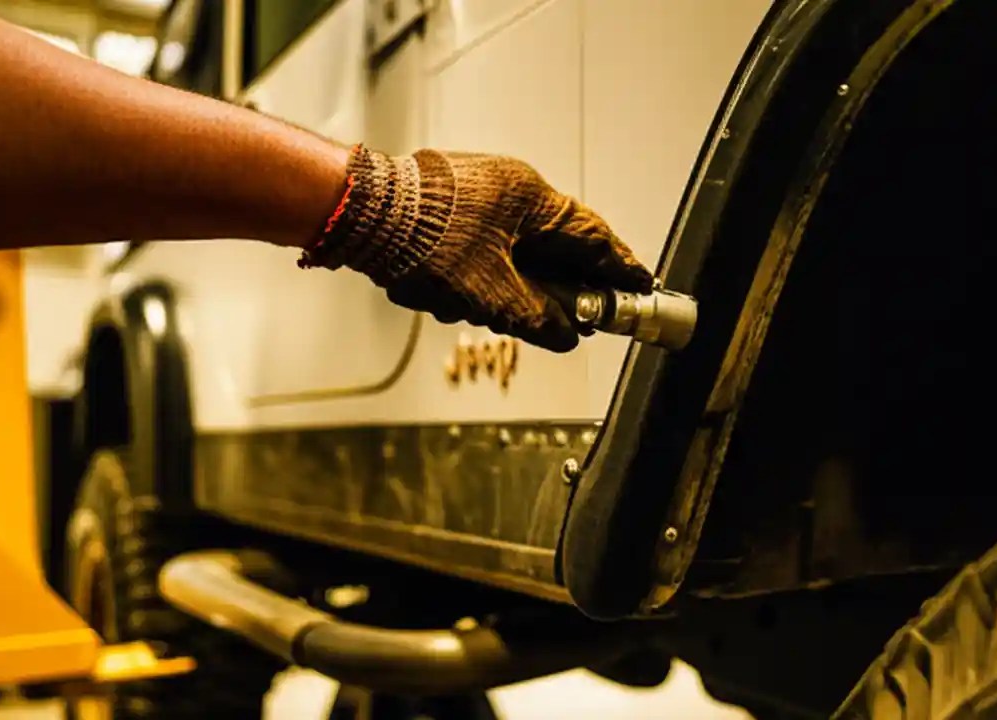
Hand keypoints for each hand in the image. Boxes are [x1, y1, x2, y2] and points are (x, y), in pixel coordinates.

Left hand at [300, 147, 652, 351]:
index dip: (619, 267)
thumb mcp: (491, 295)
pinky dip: (479, 278)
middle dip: (558, 287)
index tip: (640, 287)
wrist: (356, 216)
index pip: (592, 236)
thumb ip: (537, 319)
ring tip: (497, 312)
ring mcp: (472, 195)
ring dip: (510, 288)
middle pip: (551, 246)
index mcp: (529, 197)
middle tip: (577, 318)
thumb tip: (567, 336)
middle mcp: (505, 188)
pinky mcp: (443, 208)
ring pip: (511, 252)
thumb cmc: (423, 243)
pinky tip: (455, 298)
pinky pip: (478, 249)